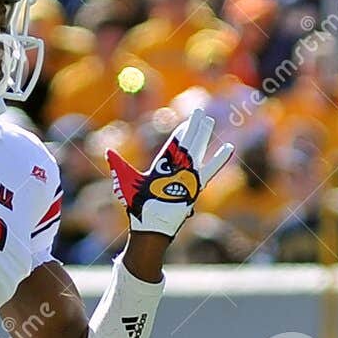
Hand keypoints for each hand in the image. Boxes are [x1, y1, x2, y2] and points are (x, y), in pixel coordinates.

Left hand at [106, 107, 233, 237]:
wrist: (149, 226)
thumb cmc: (138, 207)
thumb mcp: (127, 182)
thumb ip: (119, 165)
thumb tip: (109, 153)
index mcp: (161, 167)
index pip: (172, 145)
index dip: (179, 134)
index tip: (185, 123)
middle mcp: (174, 170)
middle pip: (186, 144)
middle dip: (193, 128)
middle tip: (199, 112)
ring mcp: (185, 178)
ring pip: (196, 151)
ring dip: (202, 135)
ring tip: (209, 121)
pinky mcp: (194, 187)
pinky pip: (208, 171)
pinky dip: (218, 159)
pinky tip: (228, 148)